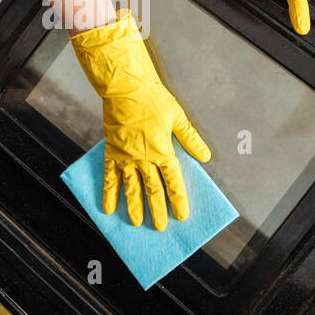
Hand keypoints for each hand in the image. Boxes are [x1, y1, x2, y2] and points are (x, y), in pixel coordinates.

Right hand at [71, 9, 209, 230]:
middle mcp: (144, 158)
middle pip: (152, 190)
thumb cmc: (153, 99)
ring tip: (136, 223)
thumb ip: (191, 139)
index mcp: (163, 151)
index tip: (182, 216)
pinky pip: (109, 177)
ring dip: (134, 207)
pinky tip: (108, 208)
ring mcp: (125, 157)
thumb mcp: (178, 117)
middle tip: (159, 228)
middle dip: (157, 210)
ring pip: (131, 188)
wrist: (125, 87)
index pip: (173, 182)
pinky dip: (108, 193)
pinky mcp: (111, 152)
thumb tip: (206, 156)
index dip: (178, 200)